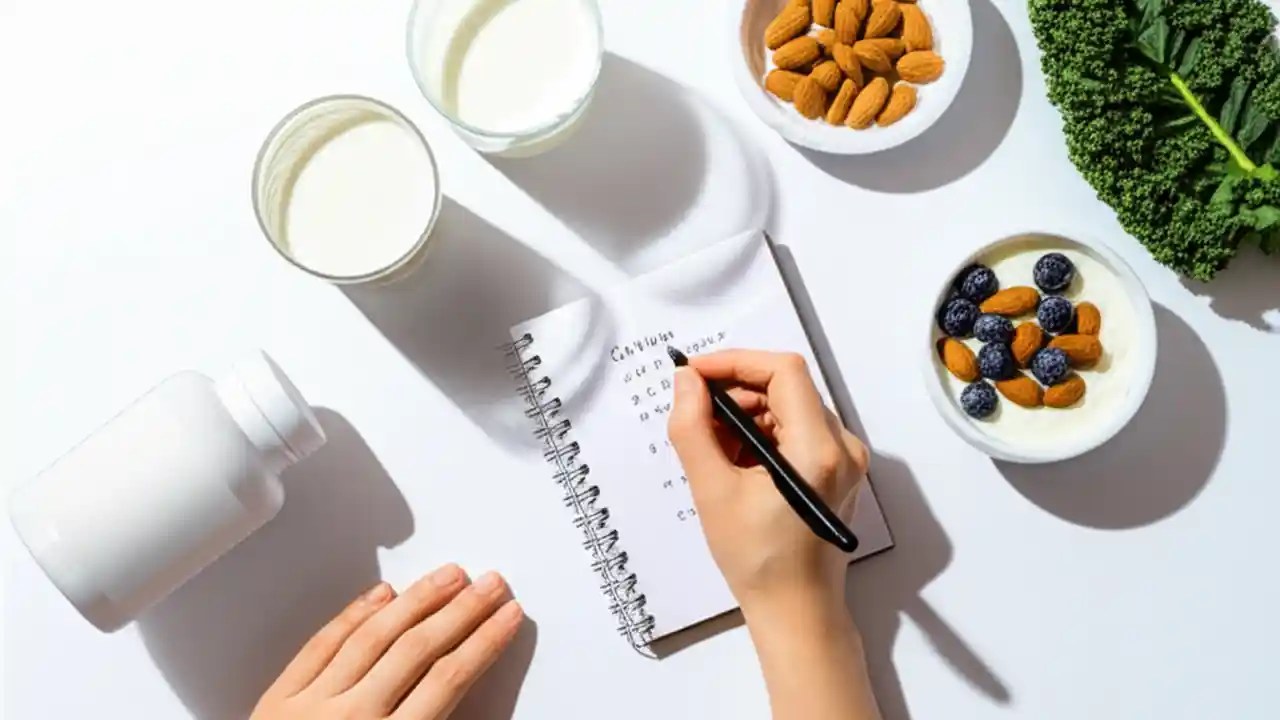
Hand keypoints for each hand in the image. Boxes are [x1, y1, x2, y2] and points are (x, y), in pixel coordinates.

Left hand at [252, 565, 522, 719]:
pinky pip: (321, 645)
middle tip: (491, 585)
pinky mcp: (276, 701)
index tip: (507, 619)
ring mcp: (310, 707)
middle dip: (462, 611)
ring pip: (373, 637)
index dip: (483, 643)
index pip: (448, 681)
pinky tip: (381, 595)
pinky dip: (353, 615)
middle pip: (417, 649)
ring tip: (448, 577)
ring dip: (417, 601)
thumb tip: (460, 691)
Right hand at [667, 350, 868, 616]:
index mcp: (819, 450)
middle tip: (696, 414)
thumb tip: (686, 383)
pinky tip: (734, 461)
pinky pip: (798, 431)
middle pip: (787, 388)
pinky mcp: (837, 471)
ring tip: (712, 445)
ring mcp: (845, 459)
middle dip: (737, 393)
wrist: (796, 610)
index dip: (735, 362)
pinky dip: (762, 435)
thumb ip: (694, 429)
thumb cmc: (758, 561)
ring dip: (747, 415)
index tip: (695, 375)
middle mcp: (843, 447)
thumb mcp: (712, 492)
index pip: (783, 371)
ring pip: (790, 408)